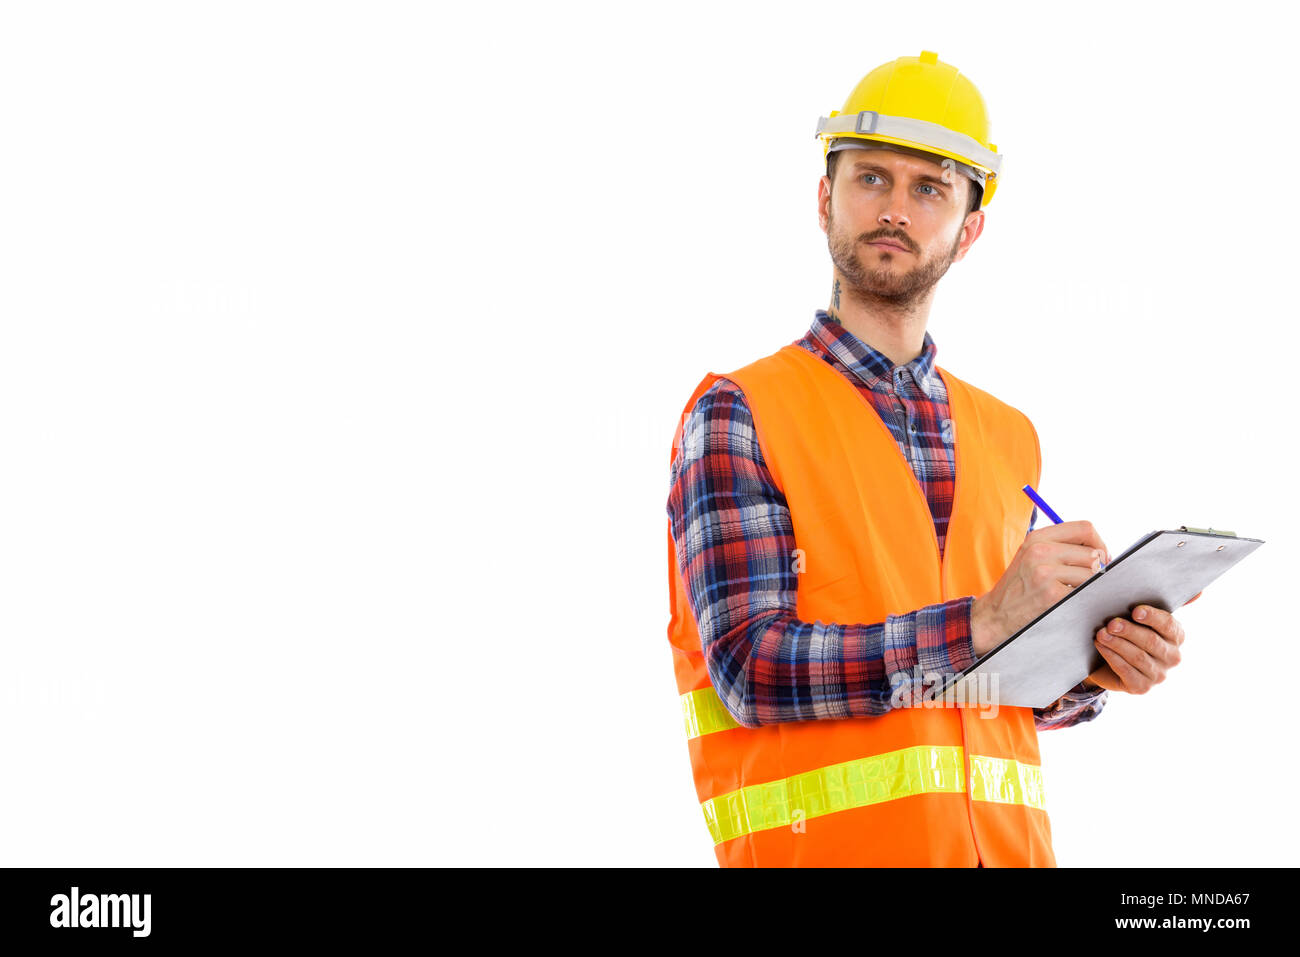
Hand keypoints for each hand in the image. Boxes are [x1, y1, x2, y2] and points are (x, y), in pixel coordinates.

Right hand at [971, 520, 1109, 656]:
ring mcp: (1045, 573)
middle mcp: (1040, 551)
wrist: (995, 614)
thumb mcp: (1031, 556)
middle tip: (1087, 580)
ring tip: (1073, 592)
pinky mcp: (1051, 594)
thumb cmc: (1019, 587)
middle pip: (1093, 553)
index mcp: (1037, 538)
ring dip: (1090, 585)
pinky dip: (1083, 598)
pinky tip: (1068, 602)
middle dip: (1097, 569)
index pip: (1085, 528)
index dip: (1099, 543)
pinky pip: (1085, 592)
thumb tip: (1101, 552)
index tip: (1099, 557)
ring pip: (1092, 573)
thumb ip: (1060, 547)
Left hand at [1083, 604, 1185, 693]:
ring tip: (1100, 634)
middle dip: (1129, 631)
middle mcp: (1172, 657)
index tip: (1135, 611)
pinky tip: (1101, 646)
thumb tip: (1199, 592)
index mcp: (1176, 636)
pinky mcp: (1141, 687)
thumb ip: (1162, 601)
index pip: (1169, 625)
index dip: (1152, 617)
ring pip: (1138, 656)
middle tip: (1111, 623)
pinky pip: (1127, 671)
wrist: (1106, 661)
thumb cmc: (1126, 633)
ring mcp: (1158, 675)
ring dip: (1117, 644)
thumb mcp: (1140, 617)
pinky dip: (1112, 657)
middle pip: (1151, 641)